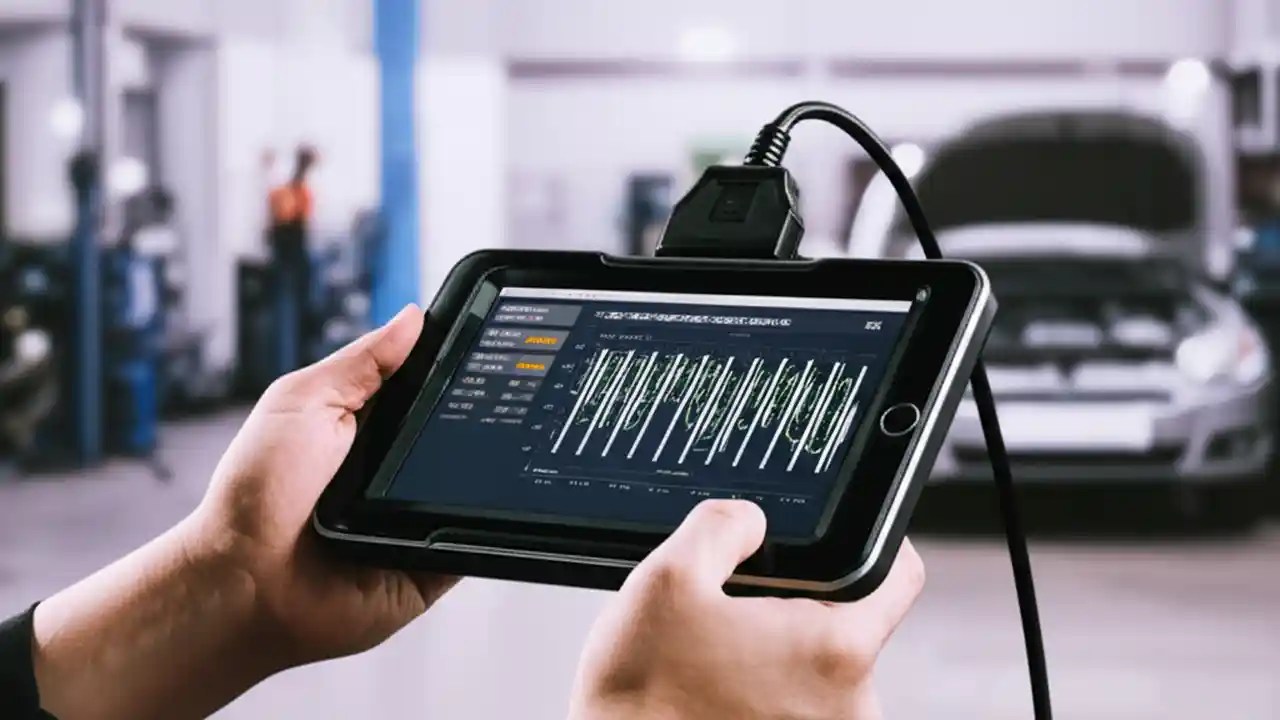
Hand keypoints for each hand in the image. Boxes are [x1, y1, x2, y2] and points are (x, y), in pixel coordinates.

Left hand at [195, 304, 456, 665]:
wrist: (245, 583)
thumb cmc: (255, 494)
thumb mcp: (304, 400)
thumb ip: (362, 361)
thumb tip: (413, 317)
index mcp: (370, 426)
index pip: (429, 388)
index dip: (457, 369)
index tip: (488, 342)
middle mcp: (398, 469)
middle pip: (462, 433)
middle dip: (480, 419)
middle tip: (496, 403)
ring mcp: (420, 516)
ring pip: (478, 485)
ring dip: (481, 473)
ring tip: (474, 462)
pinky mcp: (434, 562)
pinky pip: (476, 540)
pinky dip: (481, 526)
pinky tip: (472, 510)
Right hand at [569, 500, 924, 719]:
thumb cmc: (641, 698)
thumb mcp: (666, 577)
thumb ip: (723, 525)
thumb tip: (751, 518)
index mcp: (835, 649)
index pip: (900, 576)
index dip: (874, 541)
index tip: (836, 541)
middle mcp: (850, 706)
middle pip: (849, 623)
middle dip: (797, 606)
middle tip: (735, 610)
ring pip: (821, 666)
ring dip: (778, 653)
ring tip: (717, 657)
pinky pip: (800, 704)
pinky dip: (767, 690)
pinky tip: (718, 689)